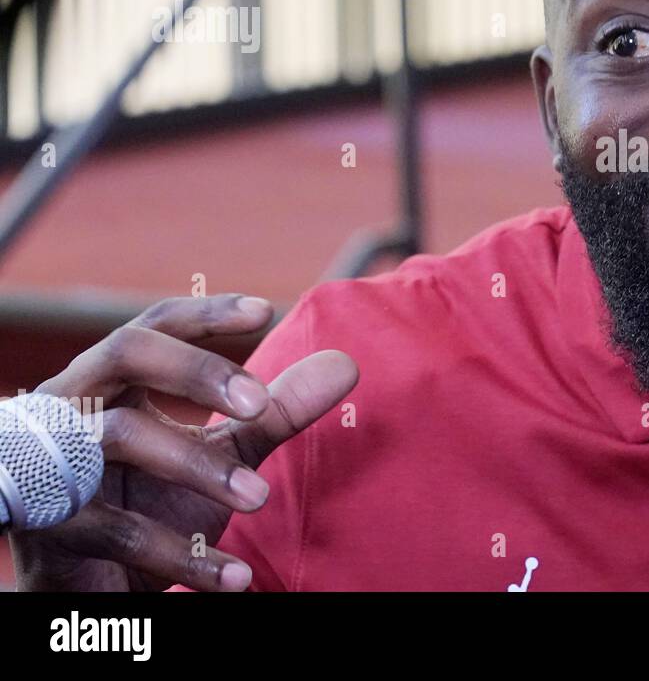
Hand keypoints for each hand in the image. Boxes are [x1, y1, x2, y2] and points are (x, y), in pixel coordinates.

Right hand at [9, 294, 356, 591]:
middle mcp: (76, 407)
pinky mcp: (50, 528)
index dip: (205, 314)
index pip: (155, 326)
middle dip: (197, 370)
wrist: (96, 589)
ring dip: (200, 468)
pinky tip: (238, 578)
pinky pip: (120, 532)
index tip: (264, 311)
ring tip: (260, 498)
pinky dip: (184, 554)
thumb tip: (346, 364)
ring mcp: (56, 462)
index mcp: (114, 382)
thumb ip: (275, 412)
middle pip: (126, 352)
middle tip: (259, 404)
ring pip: (124, 436)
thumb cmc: (152, 503)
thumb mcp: (222, 454)